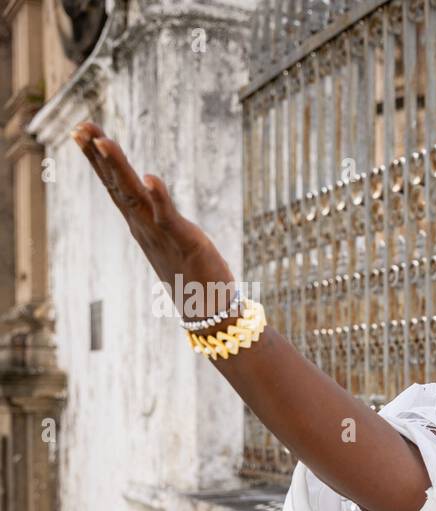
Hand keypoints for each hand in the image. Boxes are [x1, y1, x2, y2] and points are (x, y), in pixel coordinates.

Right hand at [71, 121, 236, 319]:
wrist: (209, 313)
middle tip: (81, 126)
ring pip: (135, 196)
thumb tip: (153, 200)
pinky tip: (152, 177)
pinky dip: (160, 198)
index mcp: (142, 225)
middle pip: (117, 185)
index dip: (99, 160)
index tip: (82, 131)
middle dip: (99, 156)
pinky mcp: (186, 241)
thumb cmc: (193, 276)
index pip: (115, 186)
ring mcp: (162, 234)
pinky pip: (169, 217)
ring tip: (104, 140)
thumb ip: (160, 220)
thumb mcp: (170, 241)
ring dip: (119, 168)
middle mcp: (145, 227)